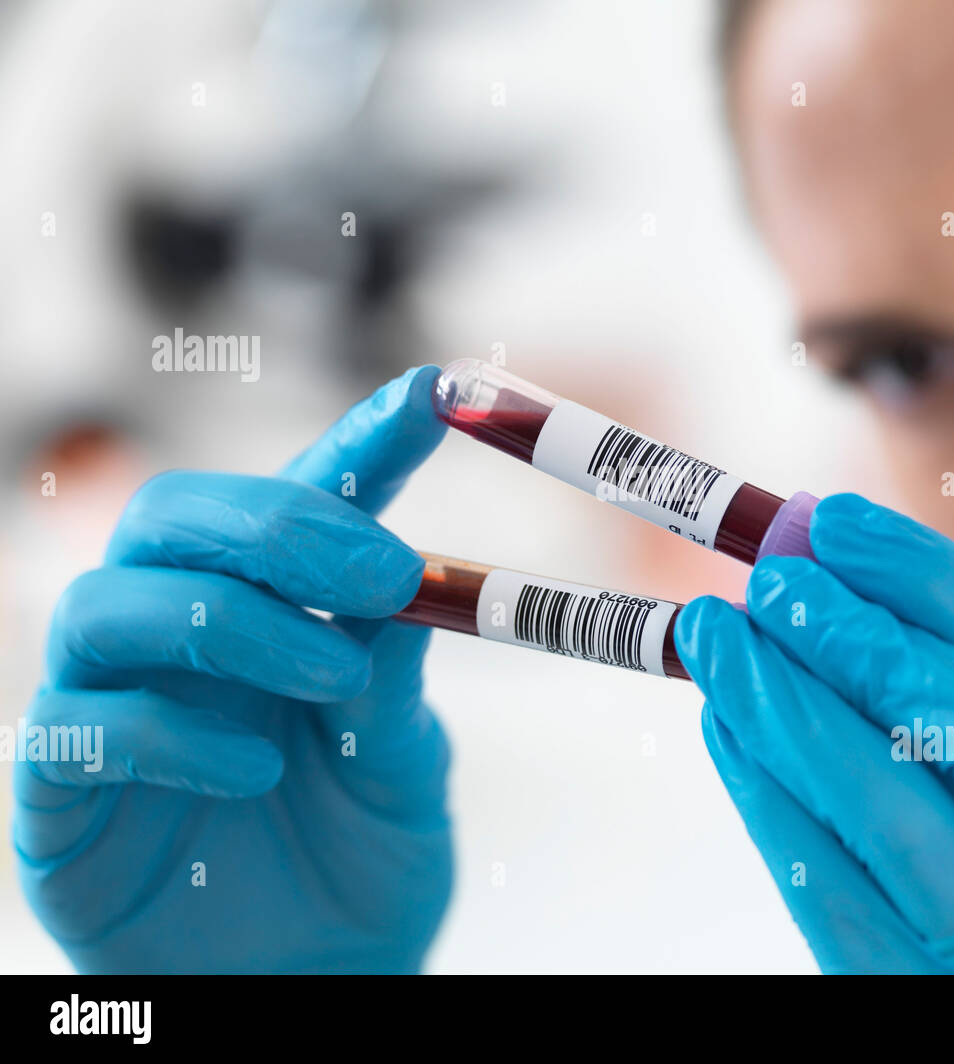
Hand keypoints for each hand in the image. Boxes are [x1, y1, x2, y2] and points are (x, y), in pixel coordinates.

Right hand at [14, 366, 450, 973]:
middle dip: (281, 525)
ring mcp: (114, 705)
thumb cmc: (362, 864)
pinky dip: (171, 734)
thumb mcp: (405, 770)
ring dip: (230, 621)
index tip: (437, 391)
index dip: (365, 439)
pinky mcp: (61, 790)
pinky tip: (251, 773)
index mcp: (281, 613)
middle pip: (180, 514)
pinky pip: (79, 726)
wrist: (312, 985)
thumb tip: (412, 588)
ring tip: (331, 679)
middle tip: (381, 573)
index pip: (309, 501)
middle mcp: (186, 637)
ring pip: (113, 600)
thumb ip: (398, 686)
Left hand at [674, 493, 953, 973]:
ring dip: (787, 708)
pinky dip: (770, 803)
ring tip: (718, 638)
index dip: (928, 584)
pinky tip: (729, 733)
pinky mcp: (923, 1017)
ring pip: (888, 814)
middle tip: (771, 579)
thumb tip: (855, 596)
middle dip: (863, 640)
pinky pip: (832, 902)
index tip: (838, 521)